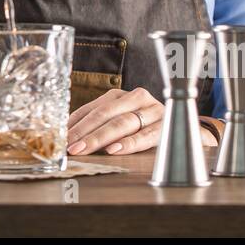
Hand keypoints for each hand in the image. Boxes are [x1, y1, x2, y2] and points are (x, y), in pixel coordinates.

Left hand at [66, 87, 219, 154]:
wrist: (185, 129)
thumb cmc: (145, 127)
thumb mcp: (121, 121)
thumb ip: (98, 125)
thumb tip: (67, 136)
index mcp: (120, 95)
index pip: (92, 109)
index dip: (75, 124)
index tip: (59, 138)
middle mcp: (136, 98)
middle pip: (105, 114)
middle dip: (84, 131)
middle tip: (69, 146)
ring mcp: (152, 110)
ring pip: (122, 123)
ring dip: (100, 138)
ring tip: (84, 148)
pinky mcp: (166, 125)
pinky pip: (146, 135)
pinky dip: (129, 143)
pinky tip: (114, 149)